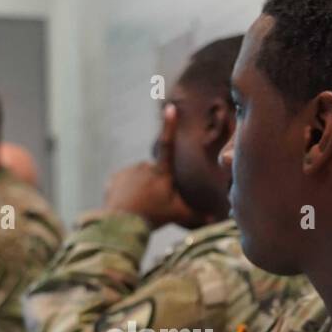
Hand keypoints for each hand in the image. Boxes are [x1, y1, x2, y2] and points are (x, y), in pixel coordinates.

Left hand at [101, 104, 206, 228]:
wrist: (121, 223)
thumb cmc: (153, 217)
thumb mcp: (177, 215)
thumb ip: (196, 215)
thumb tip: (214, 219)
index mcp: (161, 172)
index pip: (167, 144)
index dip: (170, 126)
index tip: (170, 108)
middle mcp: (144, 166)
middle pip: (154, 173)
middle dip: (155, 185)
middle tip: (153, 204)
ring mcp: (129, 171)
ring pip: (139, 178)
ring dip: (141, 189)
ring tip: (140, 206)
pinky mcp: (116, 178)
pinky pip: (125, 183)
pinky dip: (128, 192)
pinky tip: (128, 205)